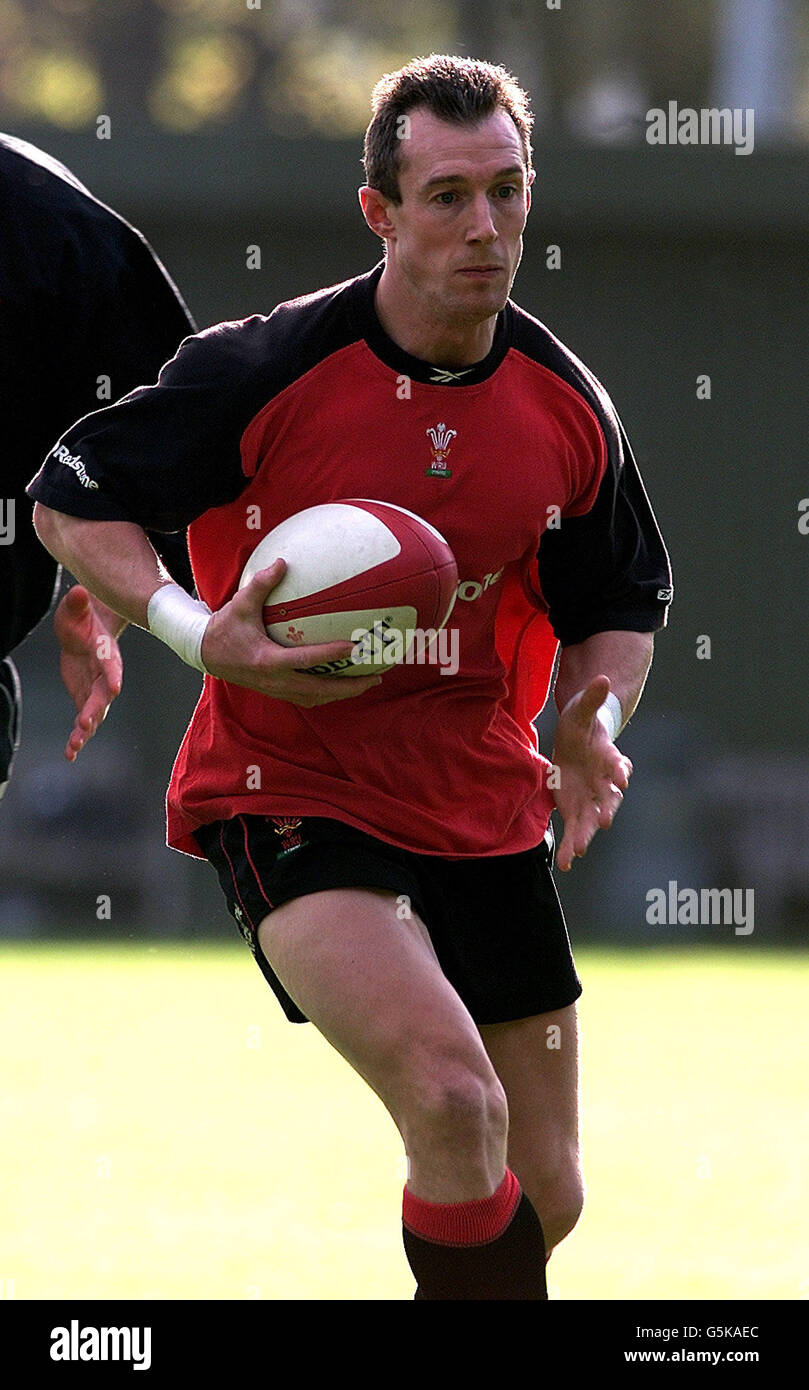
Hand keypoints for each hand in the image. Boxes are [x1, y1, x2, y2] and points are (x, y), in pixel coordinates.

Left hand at [54, 585, 123, 761]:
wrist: (86, 633)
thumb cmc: (83, 618)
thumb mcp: (76, 608)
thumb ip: (78, 603)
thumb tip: (78, 592)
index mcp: (106, 654)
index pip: (110, 665)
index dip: (112, 675)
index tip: (114, 687)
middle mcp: (105, 677)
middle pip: (102, 697)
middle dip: (95, 711)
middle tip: (86, 724)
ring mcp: (96, 691)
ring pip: (94, 714)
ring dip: (85, 731)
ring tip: (74, 746)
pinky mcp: (85, 700)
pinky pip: (82, 722)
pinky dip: (77, 738)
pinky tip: (70, 754)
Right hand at [200, 559, 382, 706]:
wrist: (204, 653)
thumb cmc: (224, 627)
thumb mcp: (240, 604)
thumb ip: (261, 583)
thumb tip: (282, 562)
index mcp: (267, 660)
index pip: (304, 660)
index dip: (329, 655)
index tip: (353, 647)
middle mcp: (274, 681)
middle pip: (319, 689)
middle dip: (348, 686)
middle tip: (375, 677)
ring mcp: (276, 690)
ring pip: (316, 698)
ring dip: (342, 693)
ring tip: (367, 683)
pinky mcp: (277, 692)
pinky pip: (308, 698)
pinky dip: (328, 693)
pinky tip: (343, 683)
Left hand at [551, 675, 632, 871]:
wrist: (578, 740)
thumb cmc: (582, 723)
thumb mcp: (582, 709)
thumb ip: (591, 699)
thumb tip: (602, 678)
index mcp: (607, 756)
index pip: (616, 763)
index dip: (619, 770)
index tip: (621, 777)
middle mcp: (603, 782)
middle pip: (608, 798)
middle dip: (605, 809)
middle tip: (603, 821)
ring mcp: (590, 798)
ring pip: (591, 818)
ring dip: (585, 834)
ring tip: (578, 851)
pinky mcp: (575, 809)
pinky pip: (574, 830)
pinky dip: (570, 846)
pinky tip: (566, 864)